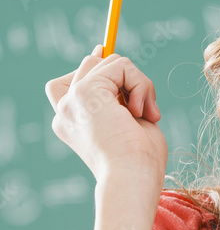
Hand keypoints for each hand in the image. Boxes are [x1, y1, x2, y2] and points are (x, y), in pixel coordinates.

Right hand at [45, 45, 166, 187]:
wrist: (132, 178)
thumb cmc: (140, 161)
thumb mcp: (132, 122)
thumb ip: (123, 95)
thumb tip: (117, 60)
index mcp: (71, 122)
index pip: (70, 81)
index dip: (91, 66)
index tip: (104, 51)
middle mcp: (65, 110)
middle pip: (91, 64)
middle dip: (125, 77)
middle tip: (143, 109)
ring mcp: (72, 100)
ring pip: (109, 62)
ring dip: (139, 82)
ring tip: (145, 113)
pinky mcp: (85, 91)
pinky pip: (121, 65)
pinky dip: (140, 83)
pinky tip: (141, 110)